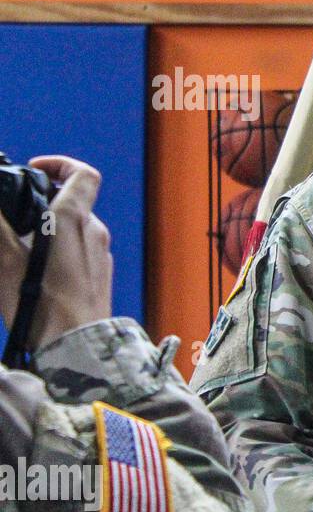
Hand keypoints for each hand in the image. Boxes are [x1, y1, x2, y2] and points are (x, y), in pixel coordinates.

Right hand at [0, 156, 112, 348]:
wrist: (75, 347)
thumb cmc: (40, 304)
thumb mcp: (5, 259)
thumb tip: (1, 207)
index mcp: (75, 220)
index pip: (83, 174)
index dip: (61, 163)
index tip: (35, 169)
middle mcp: (94, 233)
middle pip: (73, 203)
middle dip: (43, 204)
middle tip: (14, 219)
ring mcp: (102, 255)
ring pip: (75, 230)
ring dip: (49, 231)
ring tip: (20, 250)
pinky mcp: (102, 276)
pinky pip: (80, 253)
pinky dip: (60, 252)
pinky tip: (37, 273)